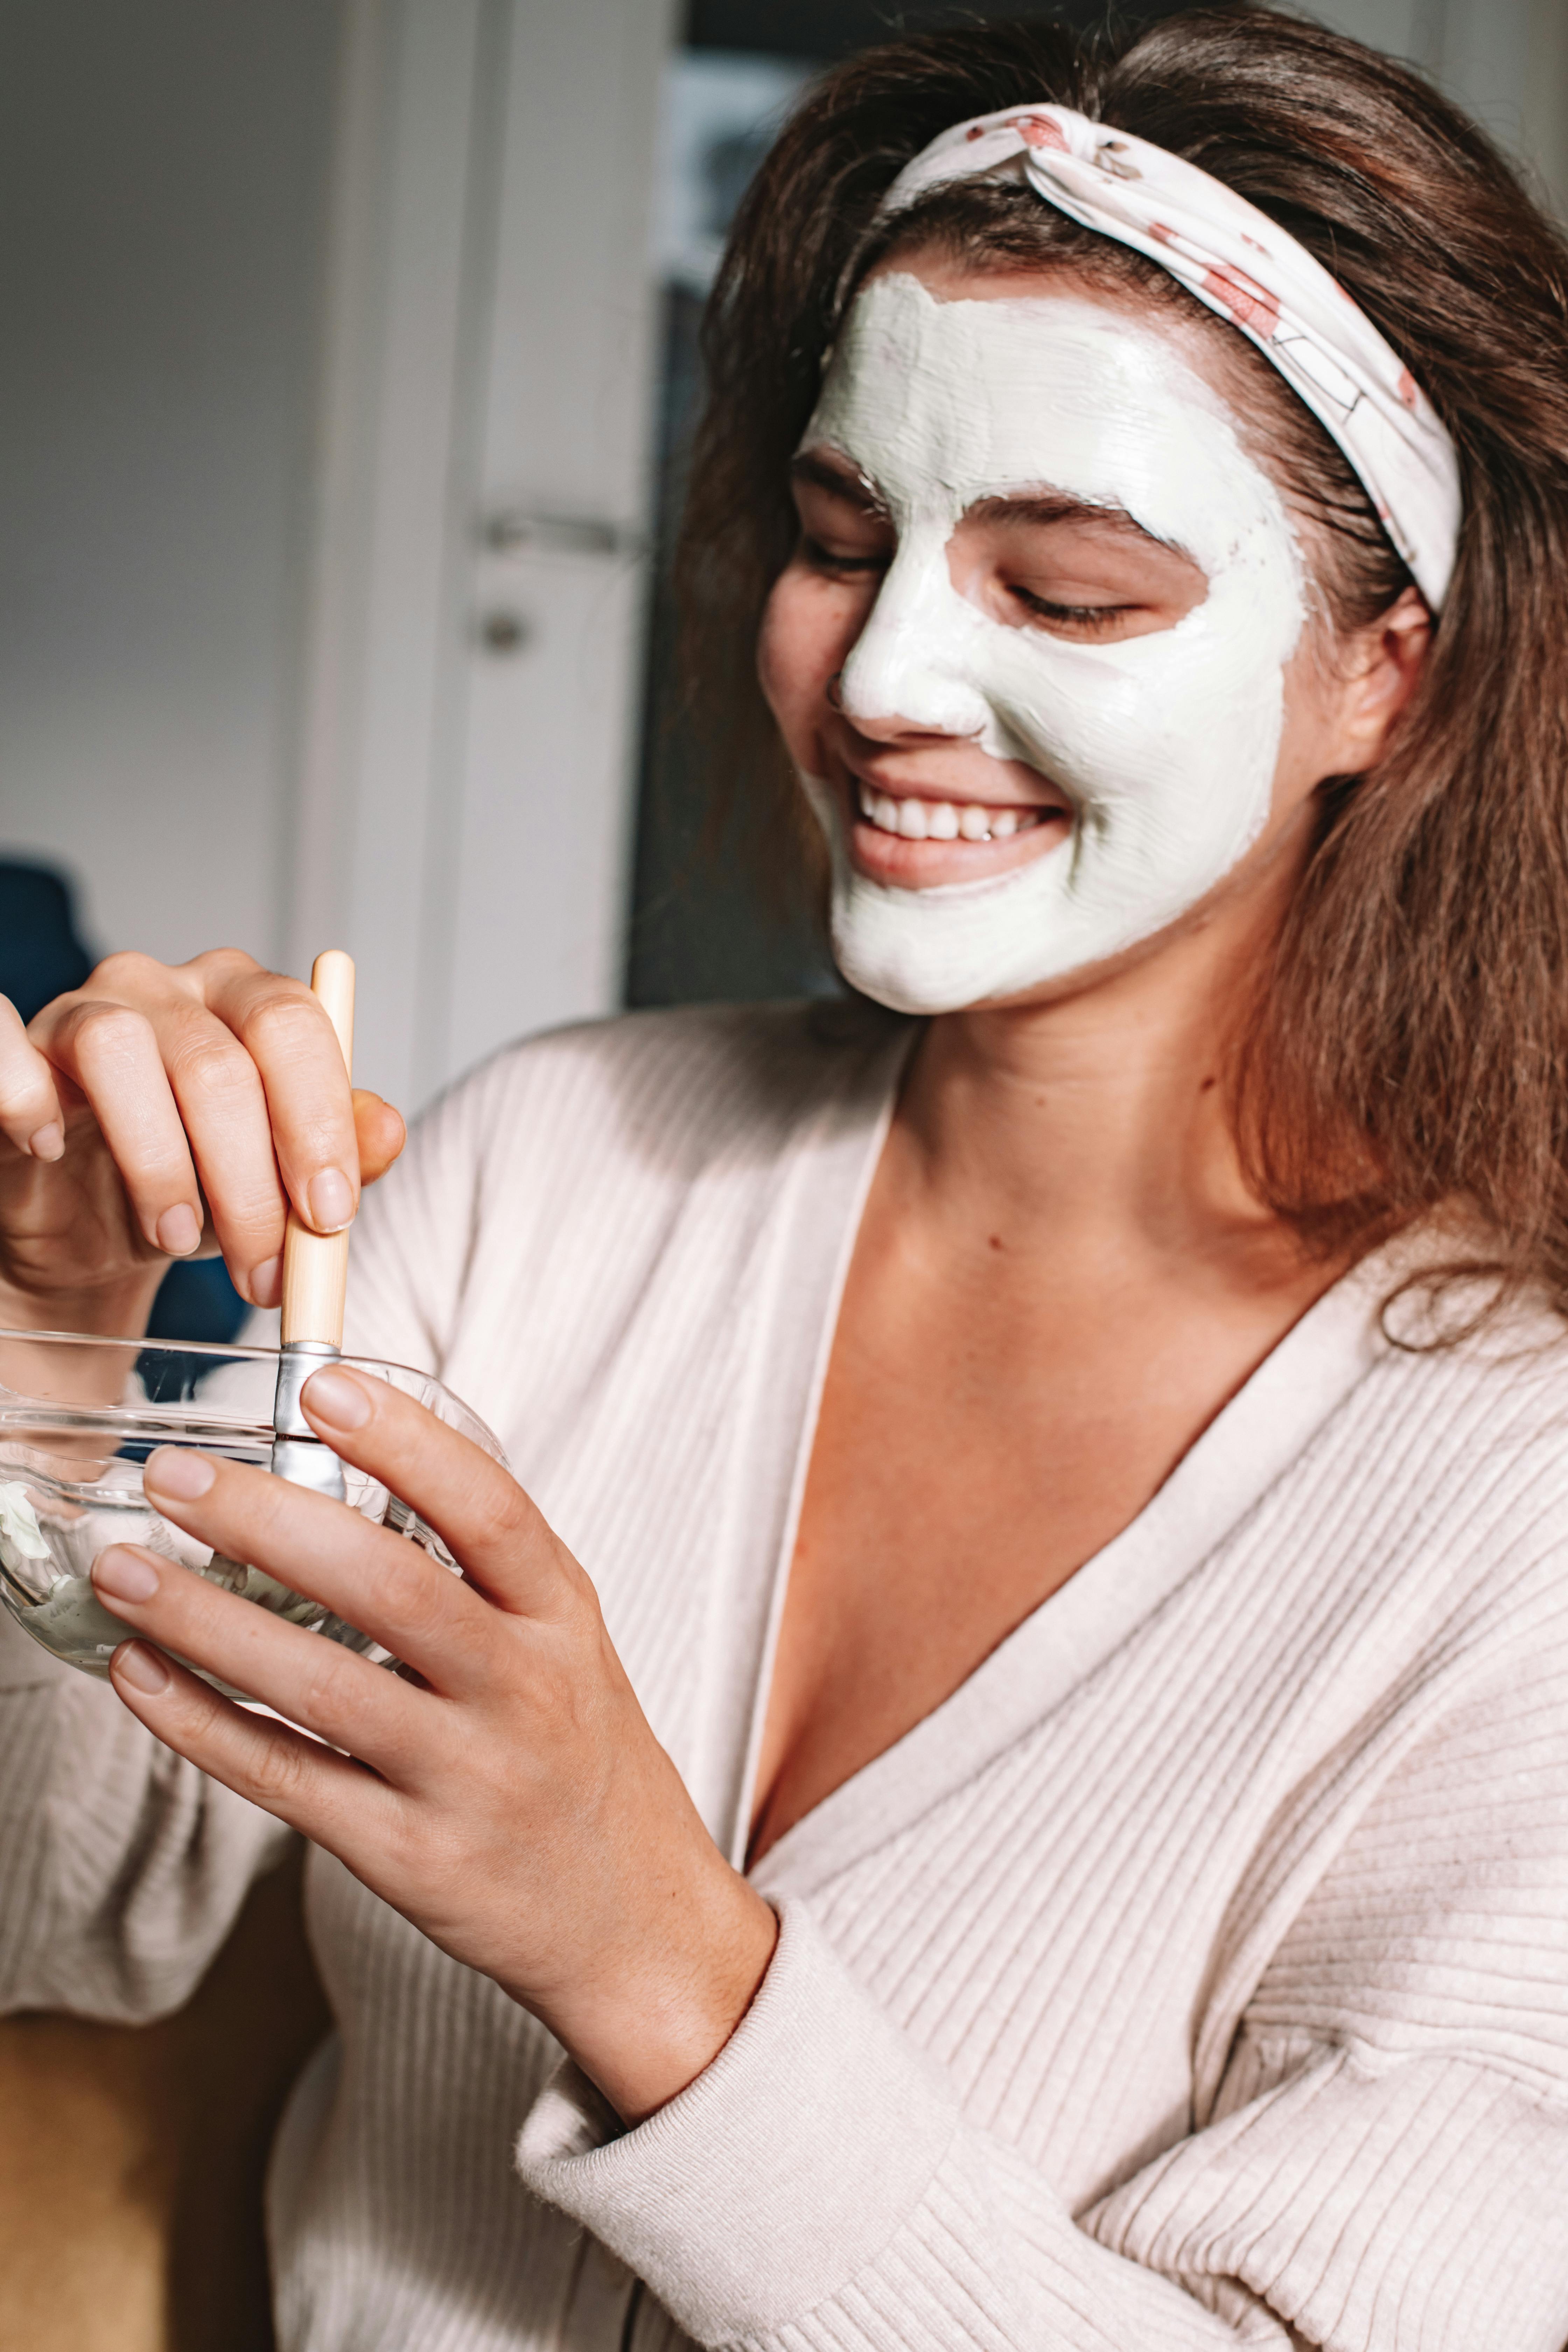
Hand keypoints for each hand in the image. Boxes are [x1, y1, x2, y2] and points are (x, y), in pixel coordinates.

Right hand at [0, 950, 404, 1331]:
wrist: (92, 1227)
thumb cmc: (195, 1189)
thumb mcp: (279, 1186)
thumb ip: (339, 1158)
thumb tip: (388, 1132)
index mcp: (247, 1001)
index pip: (295, 1027)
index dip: (317, 1123)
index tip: (329, 1216)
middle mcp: (168, 987)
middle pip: (218, 1061)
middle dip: (249, 1183)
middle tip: (262, 1270)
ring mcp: (85, 1008)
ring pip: (121, 1051)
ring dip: (158, 1163)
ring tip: (177, 1239)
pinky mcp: (17, 1045)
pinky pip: (6, 1046)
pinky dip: (28, 1099)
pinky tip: (50, 1148)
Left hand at [88, 1365, 779, 2123]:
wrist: (635, 1919)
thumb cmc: (578, 1754)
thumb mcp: (568, 1641)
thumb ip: (483, 1567)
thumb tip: (351, 1466)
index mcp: (564, 1618)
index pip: (490, 1509)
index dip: (405, 1441)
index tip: (319, 1386)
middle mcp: (524, 1690)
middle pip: (390, 1587)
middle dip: (269, 1521)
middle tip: (177, 1476)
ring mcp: (466, 1778)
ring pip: (319, 1686)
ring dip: (206, 1621)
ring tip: (124, 1570)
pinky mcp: (410, 1858)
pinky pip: (287, 1780)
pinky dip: (202, 1725)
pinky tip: (141, 1676)